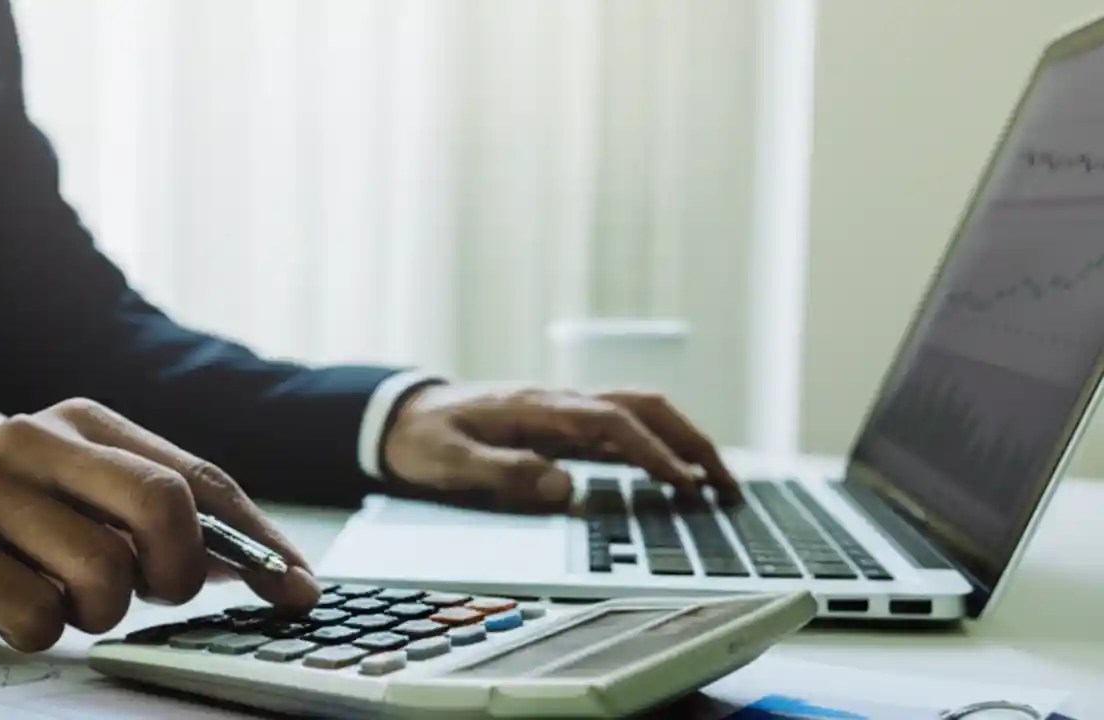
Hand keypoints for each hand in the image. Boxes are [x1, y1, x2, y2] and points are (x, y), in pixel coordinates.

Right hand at [0, 399, 318, 651]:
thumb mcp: (75, 501)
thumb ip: (156, 521)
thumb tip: (261, 564)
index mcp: (86, 421)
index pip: (200, 478)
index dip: (260, 541)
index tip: (298, 589)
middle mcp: (39, 438)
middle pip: (166, 507)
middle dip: (182, 571)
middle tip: (157, 594)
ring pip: (106, 571)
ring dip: (99, 610)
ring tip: (61, 597)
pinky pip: (38, 614)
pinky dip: (41, 633)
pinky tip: (10, 610)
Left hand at [383, 384, 737, 510]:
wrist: (400, 414)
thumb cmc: (423, 438)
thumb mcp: (450, 462)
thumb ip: (504, 473)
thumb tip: (566, 486)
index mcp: (538, 408)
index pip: (613, 424)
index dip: (654, 454)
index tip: (686, 486)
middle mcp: (559, 401)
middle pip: (642, 407)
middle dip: (690, 441)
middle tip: (727, 483)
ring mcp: (563, 409)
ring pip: (638, 410)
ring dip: (681, 439)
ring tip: (715, 480)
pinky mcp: (560, 422)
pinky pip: (620, 425)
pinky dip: (656, 444)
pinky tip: (671, 473)